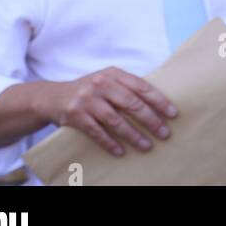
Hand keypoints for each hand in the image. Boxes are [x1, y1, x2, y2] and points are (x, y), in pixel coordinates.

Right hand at [40, 67, 176, 156]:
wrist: (52, 97)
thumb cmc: (90, 90)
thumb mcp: (107, 80)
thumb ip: (127, 87)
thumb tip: (158, 103)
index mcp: (113, 73)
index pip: (141, 87)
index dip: (159, 100)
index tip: (173, 113)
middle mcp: (100, 84)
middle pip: (131, 103)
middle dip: (150, 120)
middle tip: (164, 133)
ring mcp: (87, 100)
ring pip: (115, 120)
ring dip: (133, 135)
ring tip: (147, 146)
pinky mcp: (75, 116)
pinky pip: (96, 132)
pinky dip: (110, 143)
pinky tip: (121, 151)